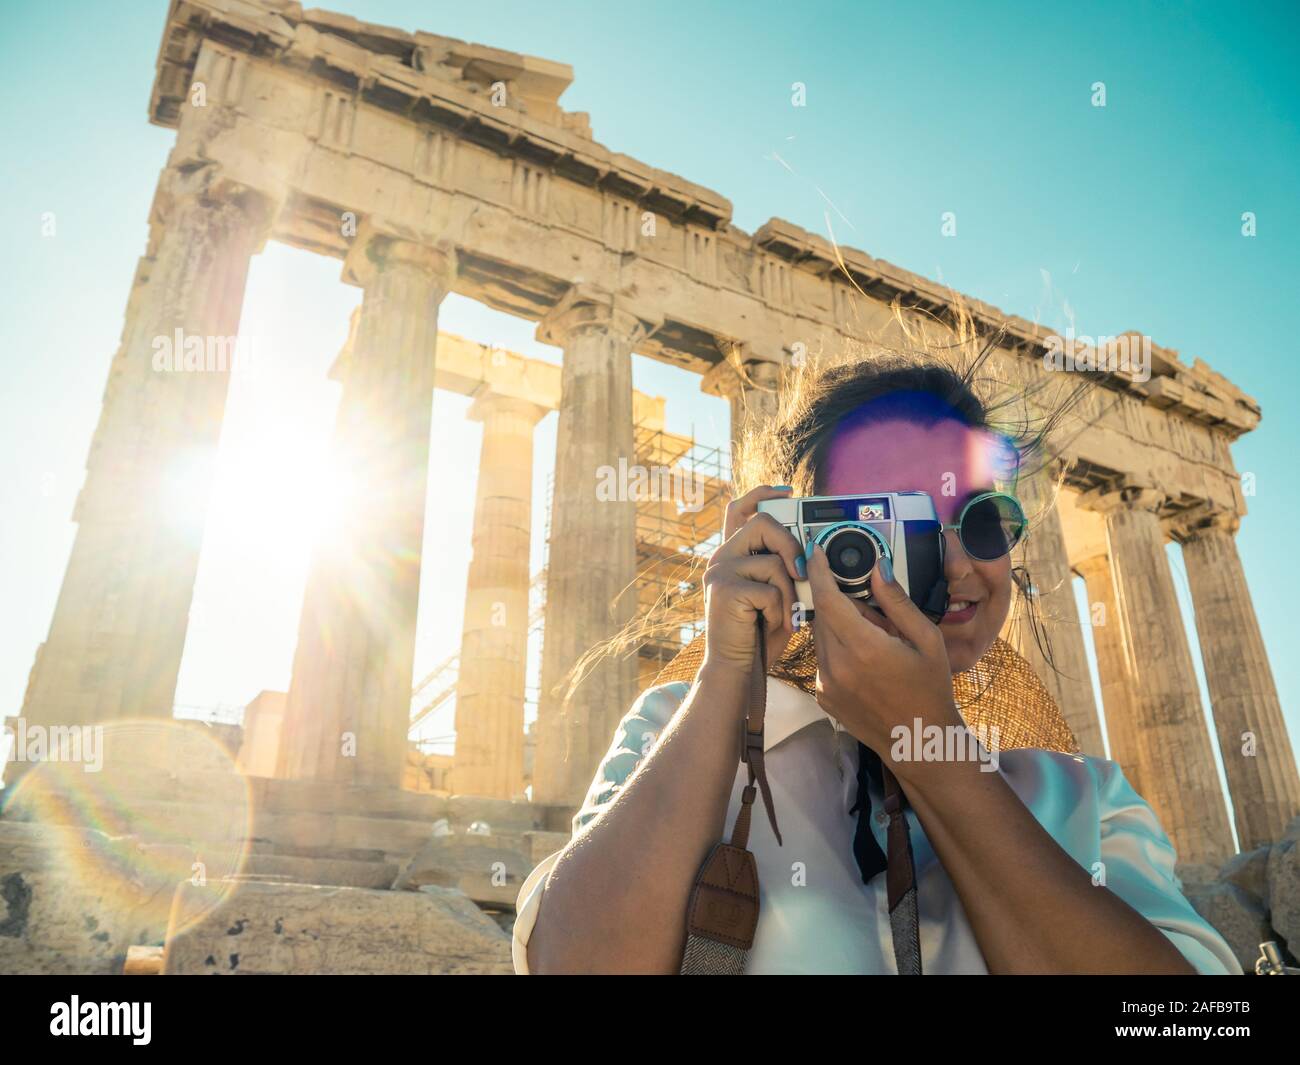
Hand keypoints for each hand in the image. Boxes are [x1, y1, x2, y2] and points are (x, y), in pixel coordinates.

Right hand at [702, 486, 804, 674]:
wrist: (737, 667)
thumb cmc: (760, 633)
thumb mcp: (777, 593)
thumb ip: (784, 568)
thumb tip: (811, 550)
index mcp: (734, 554)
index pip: (740, 509)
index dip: (762, 493)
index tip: (787, 491)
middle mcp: (722, 557)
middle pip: (763, 523)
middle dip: (791, 546)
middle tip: (801, 573)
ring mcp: (720, 572)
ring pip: (774, 562)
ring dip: (790, 593)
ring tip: (784, 614)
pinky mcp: (724, 590)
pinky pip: (771, 589)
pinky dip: (782, 611)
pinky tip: (773, 624)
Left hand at [806, 544, 964, 774]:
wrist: (920, 742)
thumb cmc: (930, 690)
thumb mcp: (926, 640)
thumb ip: (897, 602)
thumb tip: (877, 568)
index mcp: (863, 648)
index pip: (828, 599)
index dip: (820, 571)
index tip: (816, 551)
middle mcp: (837, 666)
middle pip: (822, 615)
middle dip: (840, 603)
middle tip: (873, 613)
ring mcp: (826, 684)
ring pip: (821, 637)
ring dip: (839, 627)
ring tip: (874, 641)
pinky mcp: (823, 696)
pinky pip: (822, 659)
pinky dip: (837, 650)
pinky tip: (865, 664)